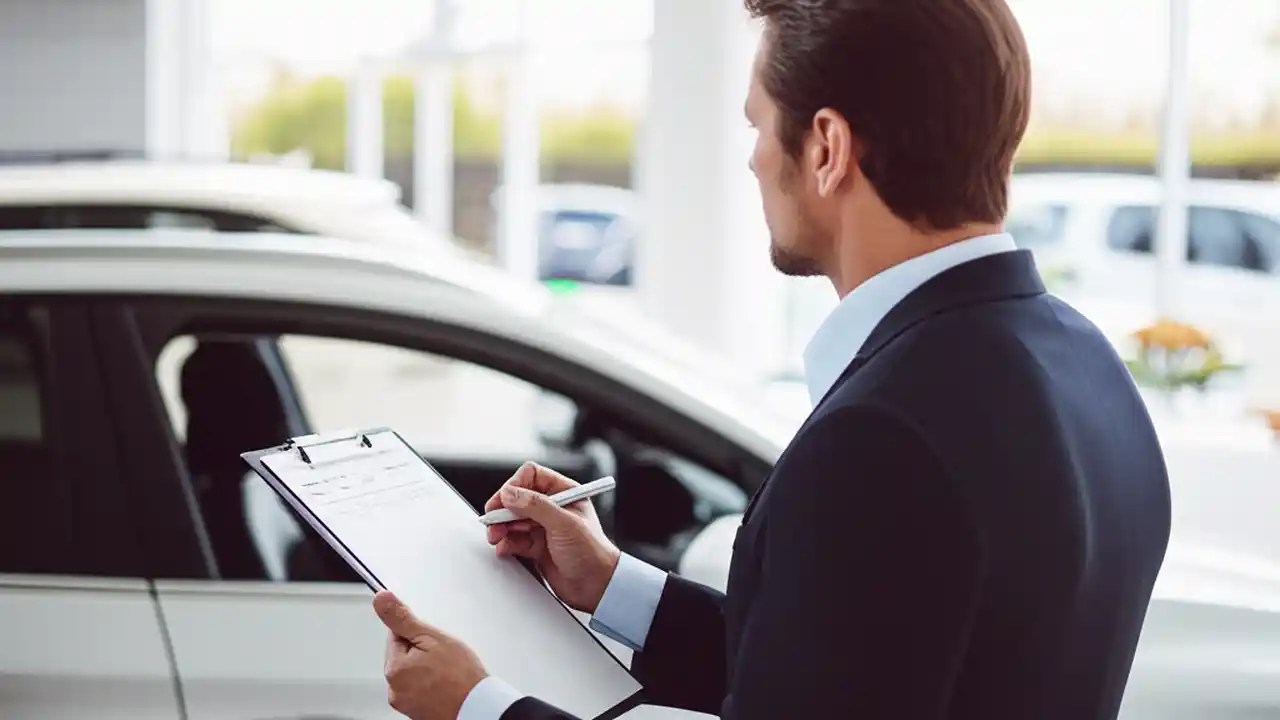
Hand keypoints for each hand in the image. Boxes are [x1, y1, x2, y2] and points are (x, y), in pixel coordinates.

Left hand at [373, 591, 486, 719]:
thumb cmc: (461, 678)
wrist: (479, 707)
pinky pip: (420, 689)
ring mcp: (405, 703)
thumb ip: (403, 620)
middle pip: (404, 656)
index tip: (433, 639)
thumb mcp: (433, 639)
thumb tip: (381, 600)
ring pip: (412, 673)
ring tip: (447, 671)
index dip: (417, 633)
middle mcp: (394, 690)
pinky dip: (431, 684)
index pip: (396, 636)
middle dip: (422, 651)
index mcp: (394, 669)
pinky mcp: (417, 712)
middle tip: (443, 656)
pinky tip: (447, 683)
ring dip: (426, 668)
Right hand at [485, 463, 620, 612]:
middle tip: (493, 521)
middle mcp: (552, 508)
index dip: (515, 486)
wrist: (596, 587)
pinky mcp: (536, 546)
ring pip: (512, 520)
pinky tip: (504, 548)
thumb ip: (536, 506)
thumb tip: (510, 494)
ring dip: (501, 527)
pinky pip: (514, 539)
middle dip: (503, 510)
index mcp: (564, 493)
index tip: (503, 500)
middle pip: (517, 499)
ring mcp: (543, 527)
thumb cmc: (592, 552)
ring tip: (496, 537)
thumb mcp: (564, 524)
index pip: (532, 476)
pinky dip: (505, 543)